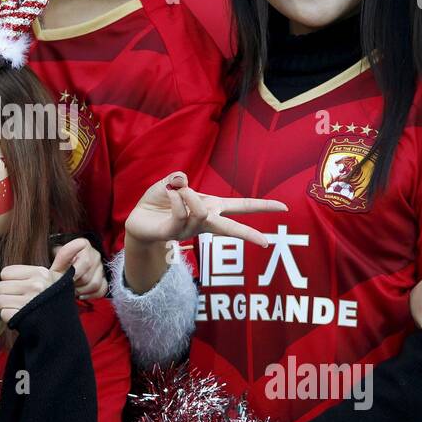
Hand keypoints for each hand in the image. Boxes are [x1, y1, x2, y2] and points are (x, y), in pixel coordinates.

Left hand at [0, 241, 81, 323]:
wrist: (62, 325)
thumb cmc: (57, 297)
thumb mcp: (60, 276)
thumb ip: (65, 258)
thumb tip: (81, 242)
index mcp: (40, 273)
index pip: (6, 273)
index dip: (11, 280)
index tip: (21, 286)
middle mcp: (35, 286)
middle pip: (0, 287)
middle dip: (7, 294)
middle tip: (18, 299)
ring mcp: (28, 302)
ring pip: (0, 300)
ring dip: (7, 306)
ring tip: (19, 307)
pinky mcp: (22, 317)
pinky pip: (3, 314)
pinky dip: (9, 318)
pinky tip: (20, 317)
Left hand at [55, 237, 106, 299]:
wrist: (62, 270)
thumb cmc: (60, 265)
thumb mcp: (57, 262)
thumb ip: (61, 261)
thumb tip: (69, 269)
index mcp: (84, 245)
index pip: (86, 261)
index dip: (74, 273)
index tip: (65, 276)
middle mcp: (95, 254)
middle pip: (87, 276)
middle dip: (74, 283)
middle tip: (66, 284)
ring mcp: (101, 267)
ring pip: (95, 284)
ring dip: (81, 290)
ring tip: (72, 289)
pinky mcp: (104, 279)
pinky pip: (101, 290)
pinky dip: (89, 295)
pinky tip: (80, 294)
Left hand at [125, 172, 286, 247]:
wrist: (138, 218)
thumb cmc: (159, 201)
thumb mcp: (170, 183)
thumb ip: (178, 178)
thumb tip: (182, 179)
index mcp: (211, 207)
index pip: (241, 207)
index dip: (263, 207)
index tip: (284, 208)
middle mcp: (205, 221)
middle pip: (230, 229)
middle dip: (248, 234)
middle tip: (266, 242)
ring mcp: (191, 230)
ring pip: (201, 212)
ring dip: (190, 195)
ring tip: (178, 189)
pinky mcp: (175, 233)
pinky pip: (181, 213)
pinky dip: (175, 197)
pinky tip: (168, 193)